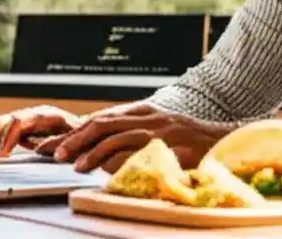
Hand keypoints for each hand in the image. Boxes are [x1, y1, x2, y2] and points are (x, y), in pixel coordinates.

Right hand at [0, 105, 82, 161]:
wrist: (91, 132)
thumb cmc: (86, 138)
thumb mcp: (76, 141)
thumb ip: (60, 143)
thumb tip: (38, 148)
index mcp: (46, 116)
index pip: (19, 123)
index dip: (7, 139)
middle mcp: (33, 114)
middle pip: (4, 121)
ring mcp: (26, 119)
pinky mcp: (22, 127)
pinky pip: (0, 130)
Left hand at [50, 106, 230, 173]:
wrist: (228, 143)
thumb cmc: (193, 145)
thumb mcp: (161, 134)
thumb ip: (136, 139)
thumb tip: (106, 156)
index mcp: (144, 113)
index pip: (103, 119)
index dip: (77, 131)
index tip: (55, 143)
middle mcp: (149, 117)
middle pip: (103, 123)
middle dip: (75, 137)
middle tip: (54, 152)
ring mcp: (159, 129)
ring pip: (115, 134)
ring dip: (91, 150)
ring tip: (73, 163)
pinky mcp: (169, 144)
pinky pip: (138, 150)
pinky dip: (117, 158)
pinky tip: (102, 168)